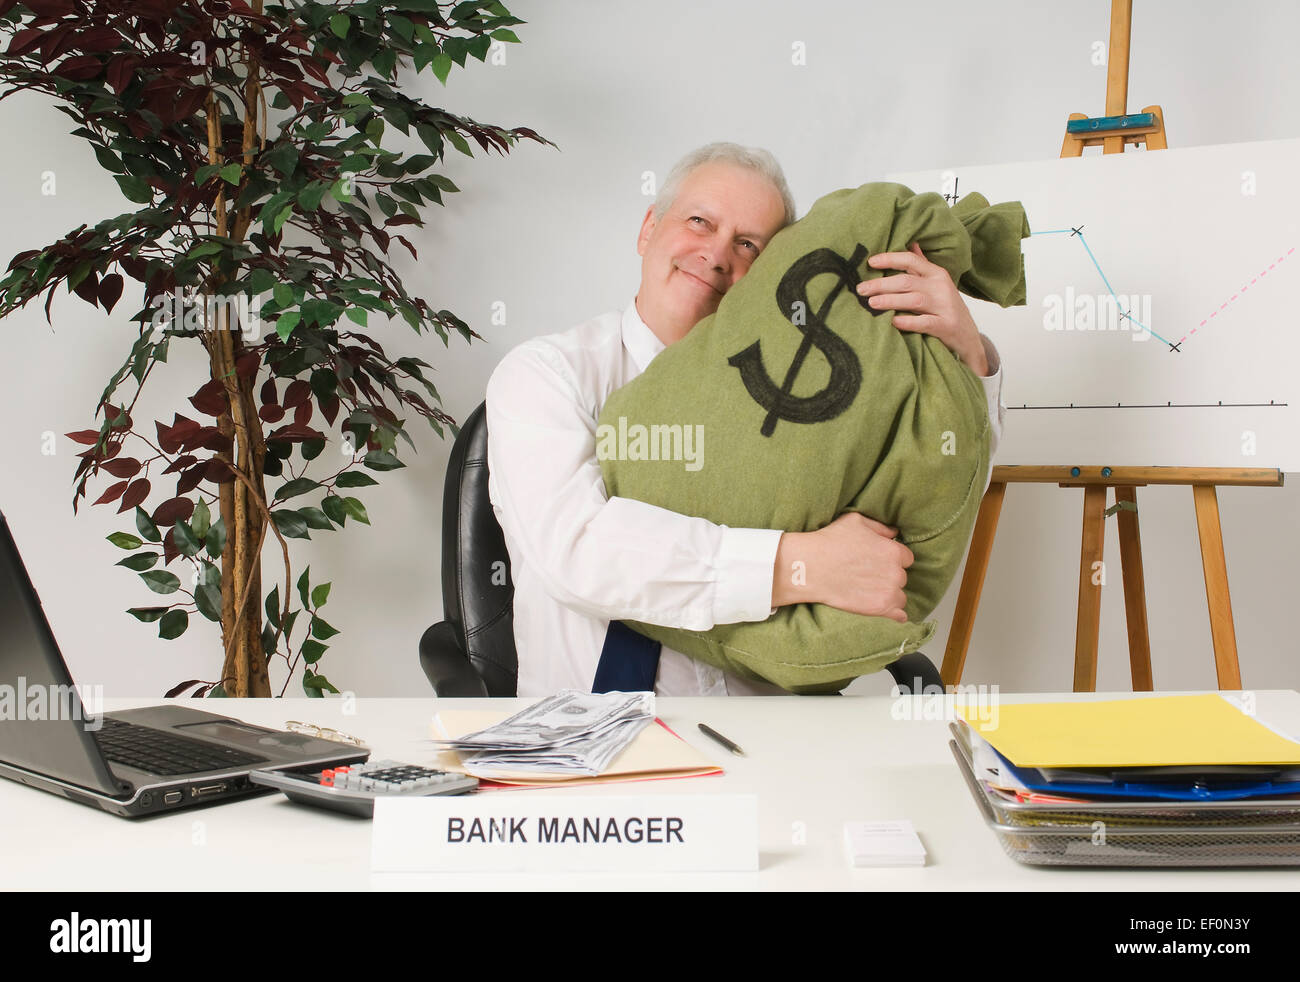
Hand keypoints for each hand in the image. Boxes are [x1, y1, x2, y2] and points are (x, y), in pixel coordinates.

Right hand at [771, 512, 913, 621]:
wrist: (810, 567)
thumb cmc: (830, 541)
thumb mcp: (856, 521)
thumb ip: (880, 527)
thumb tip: (894, 532)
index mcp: (893, 550)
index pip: (905, 558)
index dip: (892, 559)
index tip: (879, 561)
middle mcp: (895, 572)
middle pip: (901, 577)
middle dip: (888, 576)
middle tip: (869, 575)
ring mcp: (888, 592)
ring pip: (900, 595)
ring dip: (890, 593)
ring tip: (872, 592)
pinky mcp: (879, 608)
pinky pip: (899, 614)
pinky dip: (897, 613)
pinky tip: (893, 613)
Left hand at [856, 242, 988, 375]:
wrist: (968, 338)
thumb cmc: (946, 309)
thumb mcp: (937, 284)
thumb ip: (923, 265)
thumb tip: (911, 243)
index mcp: (937, 274)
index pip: (911, 260)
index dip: (890, 259)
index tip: (870, 262)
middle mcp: (941, 287)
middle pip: (907, 281)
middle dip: (881, 284)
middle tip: (861, 289)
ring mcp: (945, 307)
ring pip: (914, 300)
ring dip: (890, 300)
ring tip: (871, 303)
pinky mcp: (946, 326)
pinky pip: (924, 322)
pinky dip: (907, 321)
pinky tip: (893, 322)